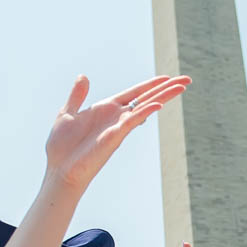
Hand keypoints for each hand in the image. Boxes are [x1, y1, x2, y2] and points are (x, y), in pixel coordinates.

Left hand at [43, 74, 190, 191]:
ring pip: (146, 107)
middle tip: (187, 80)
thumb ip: (77, 96)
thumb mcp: (67, 114)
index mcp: (106, 109)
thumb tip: (83, 76)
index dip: (151, 84)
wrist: (59, 169)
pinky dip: (144, 112)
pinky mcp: (113, 137)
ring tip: (182, 87)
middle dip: (167, 89)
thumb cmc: (62, 147)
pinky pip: (132, 122)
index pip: (134, 93)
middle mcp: (117, 117)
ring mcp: (118, 127)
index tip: (167, 77)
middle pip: (147, 98)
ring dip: (164, 96)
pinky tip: (157, 105)